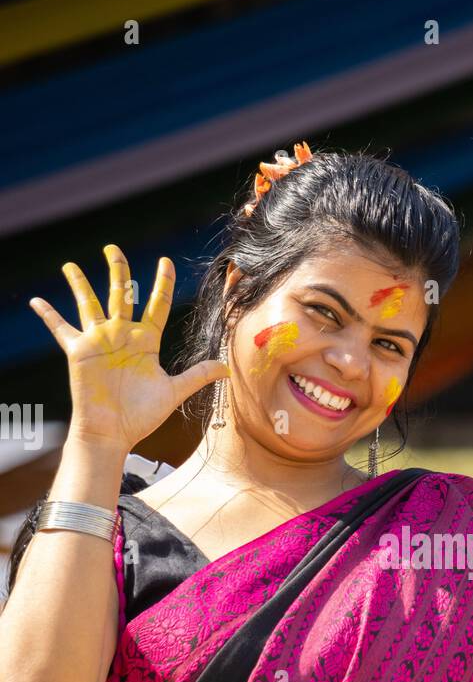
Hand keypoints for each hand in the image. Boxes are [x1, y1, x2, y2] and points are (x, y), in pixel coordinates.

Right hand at [29, 245, 228, 452]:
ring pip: (89, 303)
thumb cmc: (142, 415)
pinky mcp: (79, 351)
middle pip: (120, 293)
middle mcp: (122, 335)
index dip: (162, 283)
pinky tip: (35, 301)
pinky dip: (47, 316)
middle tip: (112, 248)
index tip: (166, 262)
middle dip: (117, 270)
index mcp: (146, 341)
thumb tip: (227, 368)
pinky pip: (60, 329)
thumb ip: (198, 375)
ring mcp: (99, 341)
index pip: (156, 304)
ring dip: (79, 284)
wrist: (114, 432)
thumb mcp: (174, 391)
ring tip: (70, 265)